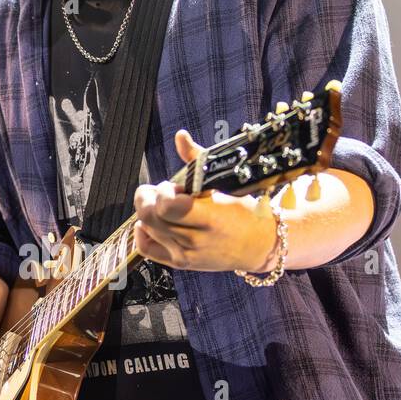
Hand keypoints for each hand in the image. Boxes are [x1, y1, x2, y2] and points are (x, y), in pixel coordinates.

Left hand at [132, 130, 278, 272]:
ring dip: (150, 211)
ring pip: (147, 227)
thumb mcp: (226, 183)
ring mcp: (185, 254)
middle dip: (148, 196)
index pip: (166, 206)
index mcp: (209, 218)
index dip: (163, 191)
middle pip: (149, 216)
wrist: (258, 245)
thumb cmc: (244, 211)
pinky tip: (151, 222)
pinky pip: (146, 248)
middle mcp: (195, 239)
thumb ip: (197, 159)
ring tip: (167, 206)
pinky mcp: (180, 263)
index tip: (175, 186)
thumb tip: (180, 136)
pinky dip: (142, 232)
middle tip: (162, 190)